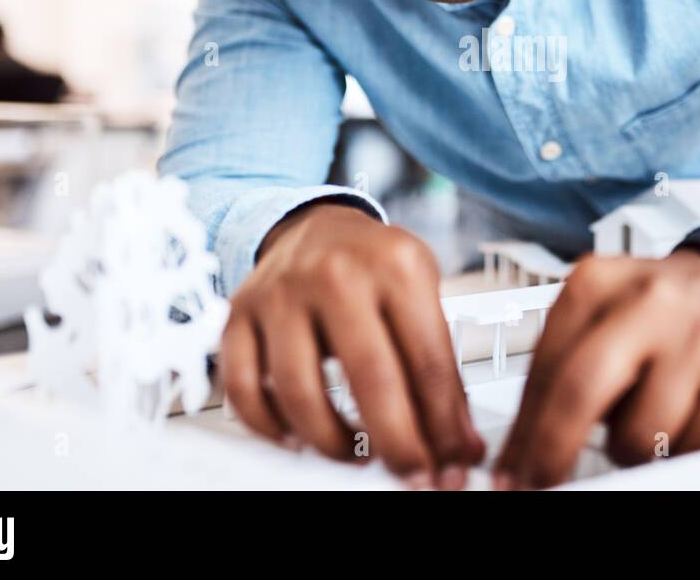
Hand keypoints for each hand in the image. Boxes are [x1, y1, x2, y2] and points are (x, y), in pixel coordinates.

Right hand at [218, 202, 485, 487]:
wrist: (316, 225)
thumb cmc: (375, 265)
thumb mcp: (421, 292)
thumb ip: (439, 365)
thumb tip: (460, 444)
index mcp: (396, 265)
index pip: (428, 361)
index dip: (444, 426)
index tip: (453, 465)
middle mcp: (336, 274)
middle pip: (371, 379)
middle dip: (398, 444)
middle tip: (411, 474)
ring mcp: (282, 294)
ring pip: (300, 393)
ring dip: (333, 443)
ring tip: (356, 455)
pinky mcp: (239, 314)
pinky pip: (244, 389)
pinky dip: (269, 427)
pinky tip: (298, 438)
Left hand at [493, 249, 699, 488]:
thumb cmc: (650, 309)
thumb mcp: (594, 313)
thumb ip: (556, 368)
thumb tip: (522, 446)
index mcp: (598, 282)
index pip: (547, 369)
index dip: (523, 432)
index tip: (512, 469)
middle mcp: (651, 302)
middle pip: (583, 391)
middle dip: (553, 449)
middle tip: (543, 480)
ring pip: (640, 434)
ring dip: (628, 448)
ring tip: (637, 421)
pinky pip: (694, 446)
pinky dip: (678, 449)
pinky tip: (678, 419)